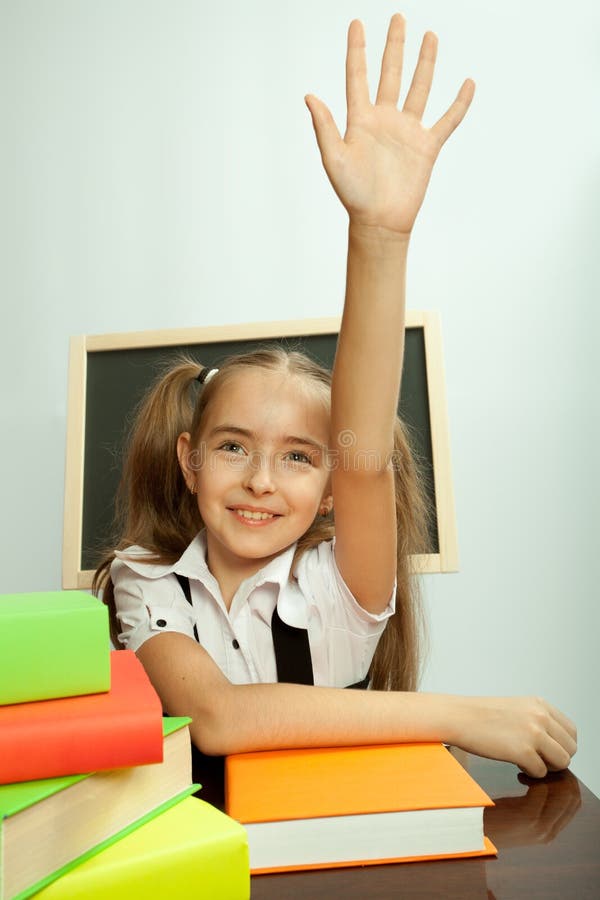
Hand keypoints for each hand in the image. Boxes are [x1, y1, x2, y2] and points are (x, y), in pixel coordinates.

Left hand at [305, 14, 474, 236]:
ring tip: (429, 36)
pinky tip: (467, 83)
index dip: (357, 50)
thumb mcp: (334, 159)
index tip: (357, 24)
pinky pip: (447, 120)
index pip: (358, 77)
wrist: (379, 221)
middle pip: (391, 74)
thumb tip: (309, 96)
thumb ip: (324, 127)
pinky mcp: (427, 146)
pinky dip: (459, 103)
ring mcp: (407, 132)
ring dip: (425, 63)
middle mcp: (385, 120)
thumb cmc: (353, 194)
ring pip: (419, 88)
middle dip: (394, 46)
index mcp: (360, 120)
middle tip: (398, 18)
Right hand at [453, 695, 577, 777]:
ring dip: (546, 767)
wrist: (457, 716)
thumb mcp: (516, 708)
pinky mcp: (523, 751)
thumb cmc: (480, 715)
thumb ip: (537, 720)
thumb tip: (555, 744)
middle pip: (570, 748)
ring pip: (562, 762)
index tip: (549, 751)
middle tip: (537, 759)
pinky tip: (515, 764)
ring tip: (527, 762)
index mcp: (540, 704)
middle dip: (556, 758)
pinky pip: (540, 772)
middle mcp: (540, 716)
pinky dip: (529, 772)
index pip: (571, 731)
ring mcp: (533, 733)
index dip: (562, 745)